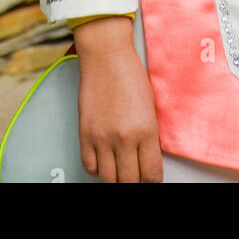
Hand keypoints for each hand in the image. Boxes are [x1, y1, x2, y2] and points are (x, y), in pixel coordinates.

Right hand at [73, 17, 163, 182]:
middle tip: (135, 174)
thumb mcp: (150, 108)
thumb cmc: (130, 75)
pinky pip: (89, 166)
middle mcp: (124, 138)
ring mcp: (103, 138)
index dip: (152, 180)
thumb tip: (146, 159)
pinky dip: (96, 168)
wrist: (106, 57)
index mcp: (146, 131)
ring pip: (108, 179)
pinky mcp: (86, 134)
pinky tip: (103, 160)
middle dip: (135, 181)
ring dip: (115, 177)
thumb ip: (149, 136)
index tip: (151, 179)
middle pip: (129, 181)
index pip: (151, 174)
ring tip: (120, 169)